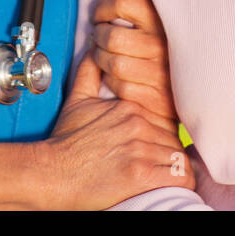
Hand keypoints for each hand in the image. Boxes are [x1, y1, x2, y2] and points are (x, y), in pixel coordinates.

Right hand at [39, 53, 193, 208]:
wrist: (53, 171)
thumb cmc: (64, 142)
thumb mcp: (77, 101)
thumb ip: (89, 72)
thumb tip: (93, 50)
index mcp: (129, 107)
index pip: (165, 119)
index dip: (163, 135)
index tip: (157, 146)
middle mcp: (138, 125)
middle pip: (173, 139)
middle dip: (168, 153)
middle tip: (160, 165)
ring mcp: (140, 149)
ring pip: (178, 157)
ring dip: (173, 168)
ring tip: (164, 176)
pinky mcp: (141, 173)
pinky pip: (180, 175)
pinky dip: (181, 182)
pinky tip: (171, 185)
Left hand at [90, 0, 177, 133]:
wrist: (209, 82)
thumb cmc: (178, 43)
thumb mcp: (169, 14)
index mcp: (163, 19)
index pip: (122, 2)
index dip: (103, 7)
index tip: (100, 14)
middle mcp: (162, 45)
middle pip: (110, 36)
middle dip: (97, 34)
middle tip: (98, 34)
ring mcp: (159, 72)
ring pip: (111, 63)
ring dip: (99, 57)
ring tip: (101, 53)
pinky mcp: (156, 97)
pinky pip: (119, 85)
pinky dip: (110, 79)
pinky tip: (113, 74)